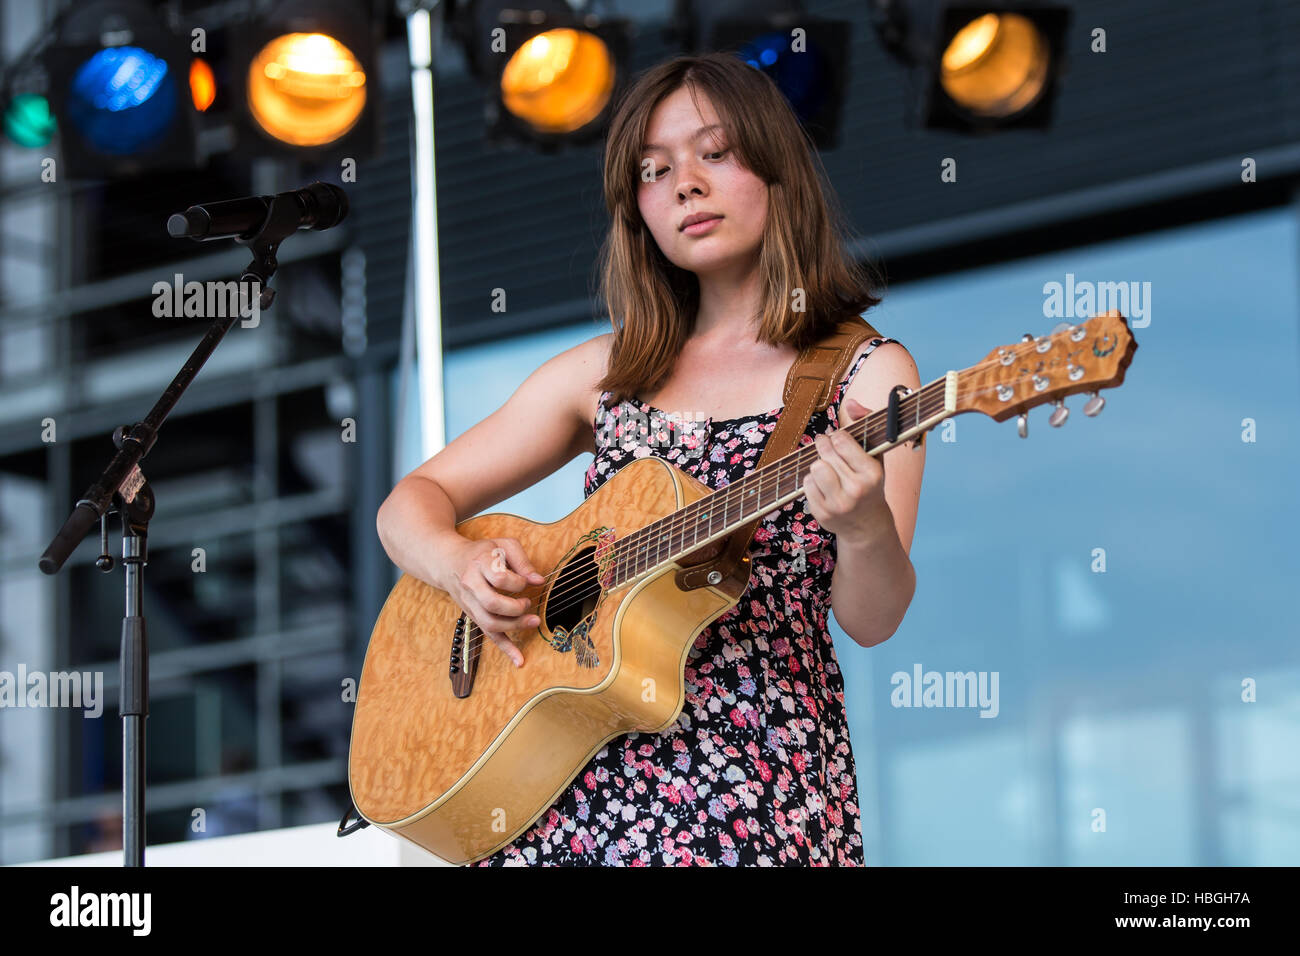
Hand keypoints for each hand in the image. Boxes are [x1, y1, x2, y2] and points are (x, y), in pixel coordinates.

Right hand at [438, 536, 545, 666]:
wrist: (449, 561)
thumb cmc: (483, 552)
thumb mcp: (503, 545)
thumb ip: (523, 561)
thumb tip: (538, 580)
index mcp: (480, 564)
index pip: (500, 578)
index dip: (519, 582)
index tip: (527, 581)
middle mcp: (471, 585)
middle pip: (493, 604)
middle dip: (516, 608)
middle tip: (528, 603)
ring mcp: (470, 603)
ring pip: (490, 623)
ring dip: (514, 626)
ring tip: (532, 621)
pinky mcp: (474, 616)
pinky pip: (489, 635)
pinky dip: (505, 649)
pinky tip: (519, 660)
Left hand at [804, 397, 893, 544]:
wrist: (867, 525)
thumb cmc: (870, 483)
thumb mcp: (876, 455)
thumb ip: (866, 423)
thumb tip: (852, 403)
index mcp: (873, 474)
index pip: (842, 442)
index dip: (837, 436)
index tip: (838, 439)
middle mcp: (857, 490)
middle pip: (825, 455)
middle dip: (824, 446)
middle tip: (826, 446)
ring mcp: (838, 504)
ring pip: (815, 469)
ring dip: (818, 465)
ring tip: (827, 467)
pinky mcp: (822, 514)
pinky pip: (806, 485)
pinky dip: (812, 481)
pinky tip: (824, 485)